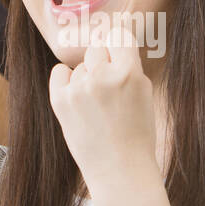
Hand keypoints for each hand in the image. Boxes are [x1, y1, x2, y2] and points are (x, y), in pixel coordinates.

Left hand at [49, 27, 156, 196]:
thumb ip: (129, 65)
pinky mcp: (60, 101)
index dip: (119, 47)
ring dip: (87, 79)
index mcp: (129, 72)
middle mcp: (102, 76)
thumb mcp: (144, 93)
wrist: (120, 170)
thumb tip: (112, 42)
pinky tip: (77, 97)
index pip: (119, 35)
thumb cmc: (137, 133)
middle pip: (97, 48)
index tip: (118, 57)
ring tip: (97, 107)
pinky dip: (66, 81)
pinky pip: (59, 72)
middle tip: (108, 88)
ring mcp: (79, 89)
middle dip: (103, 63)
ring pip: (80, 67)